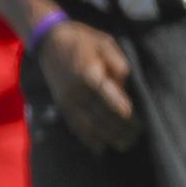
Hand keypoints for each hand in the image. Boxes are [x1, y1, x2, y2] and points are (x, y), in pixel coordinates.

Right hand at [37, 21, 139, 153]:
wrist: (49, 41)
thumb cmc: (81, 39)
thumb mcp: (104, 42)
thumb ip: (117, 62)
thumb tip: (123, 84)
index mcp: (88, 73)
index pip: (107, 96)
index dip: (120, 108)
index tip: (133, 118)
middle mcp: (76, 90)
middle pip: (100, 114)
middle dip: (119, 127)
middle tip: (136, 136)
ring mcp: (67, 99)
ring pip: (89, 124)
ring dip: (106, 136)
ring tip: (123, 145)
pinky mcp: (62, 104)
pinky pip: (75, 125)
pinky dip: (87, 138)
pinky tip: (99, 147)